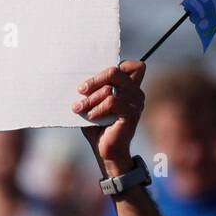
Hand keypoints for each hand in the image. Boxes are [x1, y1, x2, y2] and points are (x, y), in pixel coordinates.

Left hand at [74, 61, 145, 176]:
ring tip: (78, 109)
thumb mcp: (93, 103)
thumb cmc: (97, 126)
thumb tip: (78, 78)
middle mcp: (136, 92)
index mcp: (129, 86)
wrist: (106, 150)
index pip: (130, 65)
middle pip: (116, 71)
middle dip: (94, 80)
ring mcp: (136, 102)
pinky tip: (91, 117)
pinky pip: (112, 102)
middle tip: (80, 90)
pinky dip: (98, 109)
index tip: (93, 79)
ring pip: (110, 89)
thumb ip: (92, 89)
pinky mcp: (133, 113)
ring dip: (90, 99)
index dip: (112, 65)